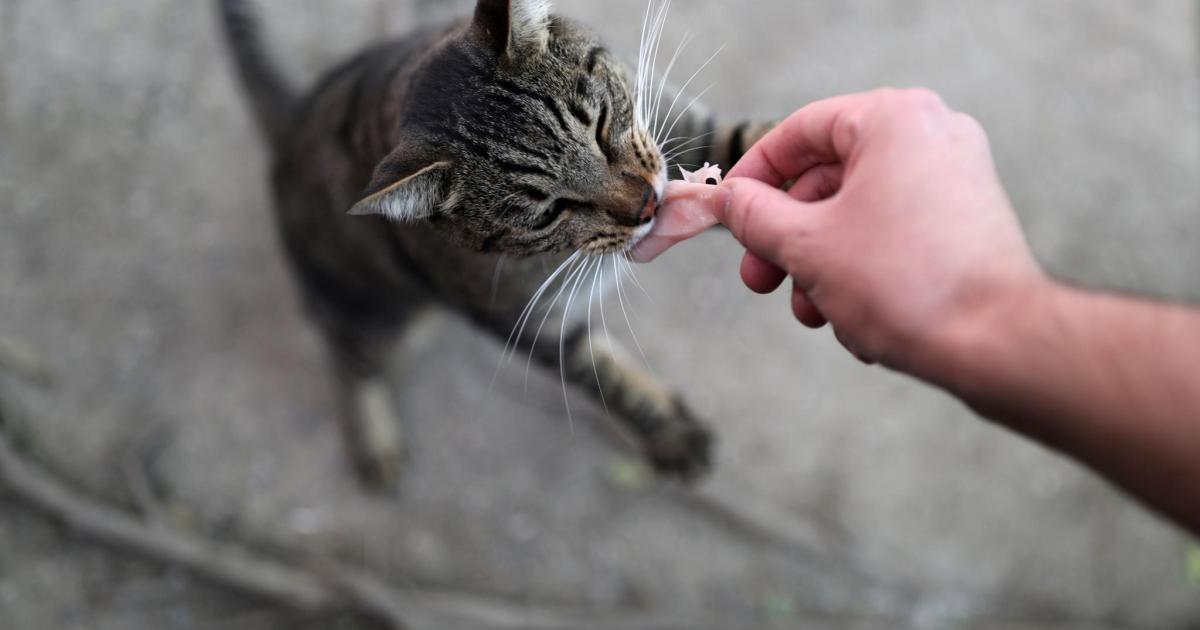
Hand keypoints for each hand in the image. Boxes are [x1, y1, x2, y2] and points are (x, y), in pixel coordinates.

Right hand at [715, 89, 1044, 374]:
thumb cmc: (906, 284)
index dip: (753, 175)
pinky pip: (892, 235)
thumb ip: (755, 216)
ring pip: (857, 215)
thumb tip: (730, 201)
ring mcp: (954, 178)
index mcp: (894, 119)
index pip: (800, 131)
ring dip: (820, 266)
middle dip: (786, 239)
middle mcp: (931, 136)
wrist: (996, 343)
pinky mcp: (966, 221)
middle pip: (827, 179)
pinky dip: (862, 273)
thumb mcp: (805, 246)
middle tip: (760, 278)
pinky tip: (855, 323)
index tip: (729, 211)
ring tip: (813, 313)